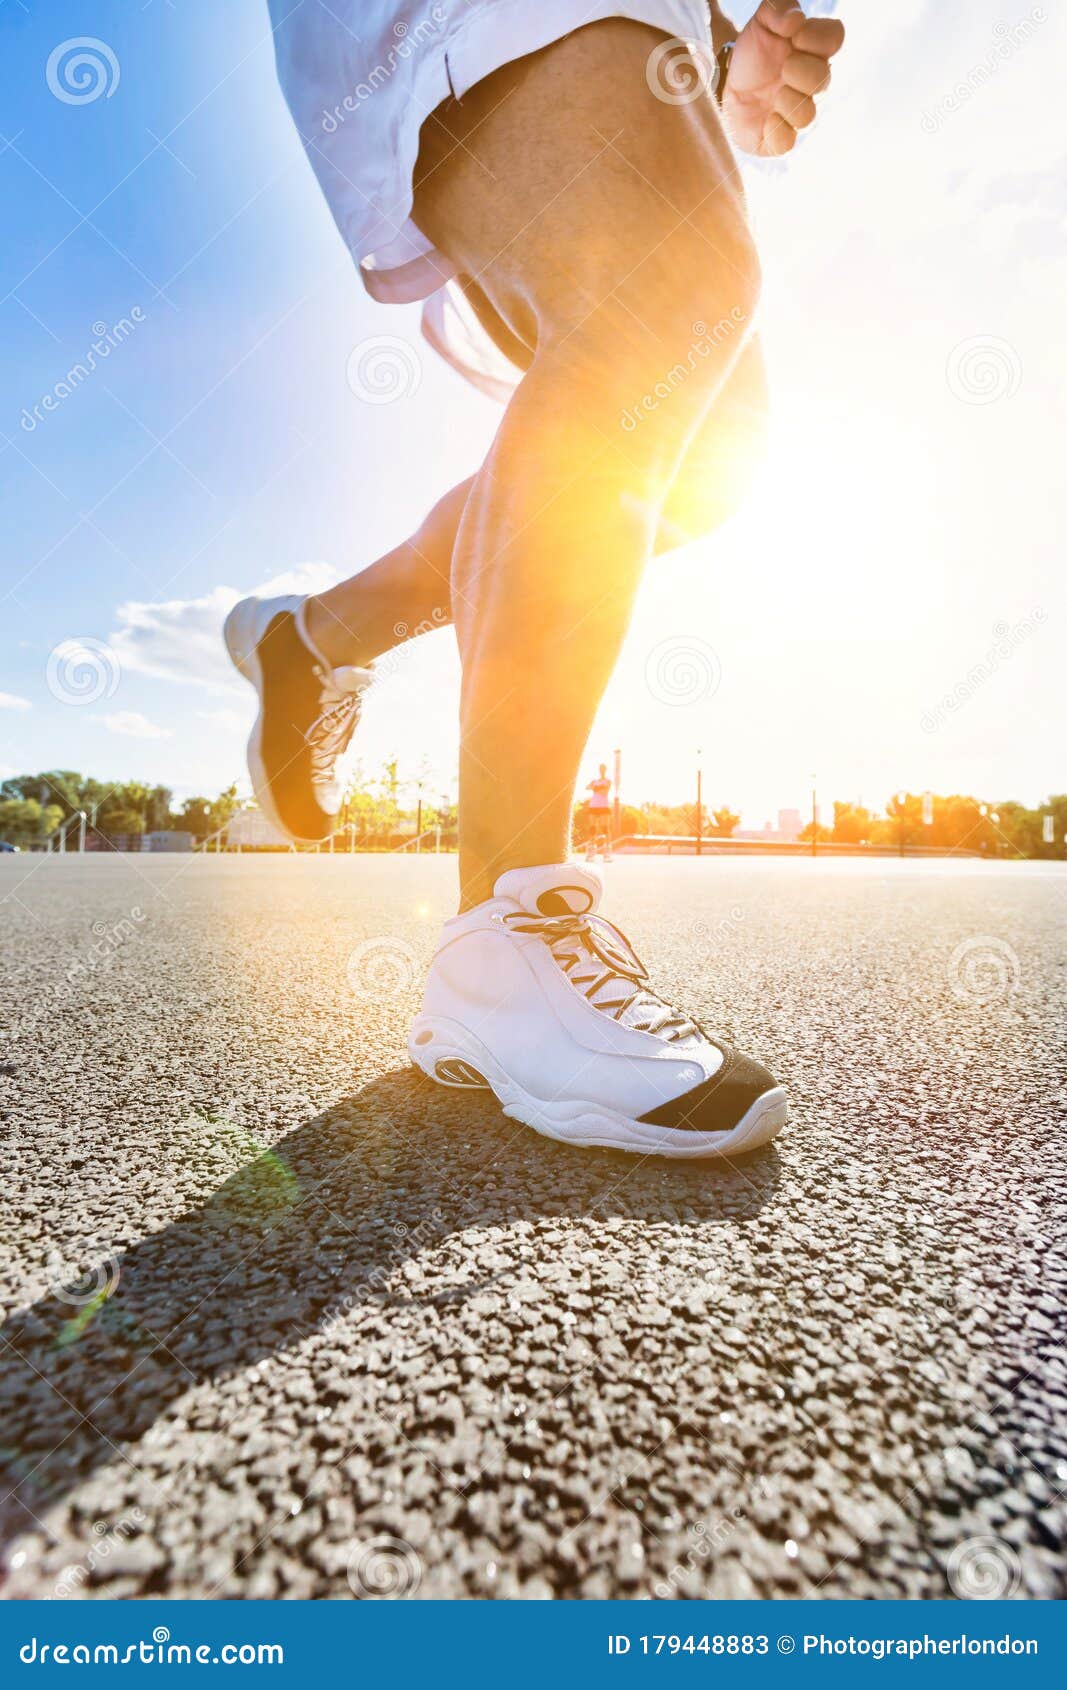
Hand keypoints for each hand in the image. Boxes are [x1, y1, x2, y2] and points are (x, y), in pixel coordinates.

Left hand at [723, 1, 845, 157]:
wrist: (727, 86)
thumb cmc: (753, 54)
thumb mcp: (761, 22)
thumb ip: (778, 9)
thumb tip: (795, 22)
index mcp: (811, 51)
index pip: (835, 38)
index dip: (818, 37)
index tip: (795, 37)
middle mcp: (810, 83)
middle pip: (825, 79)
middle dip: (802, 71)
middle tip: (783, 68)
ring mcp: (796, 112)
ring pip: (808, 115)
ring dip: (789, 102)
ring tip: (774, 95)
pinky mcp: (779, 137)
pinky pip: (787, 143)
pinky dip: (776, 131)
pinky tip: (766, 118)